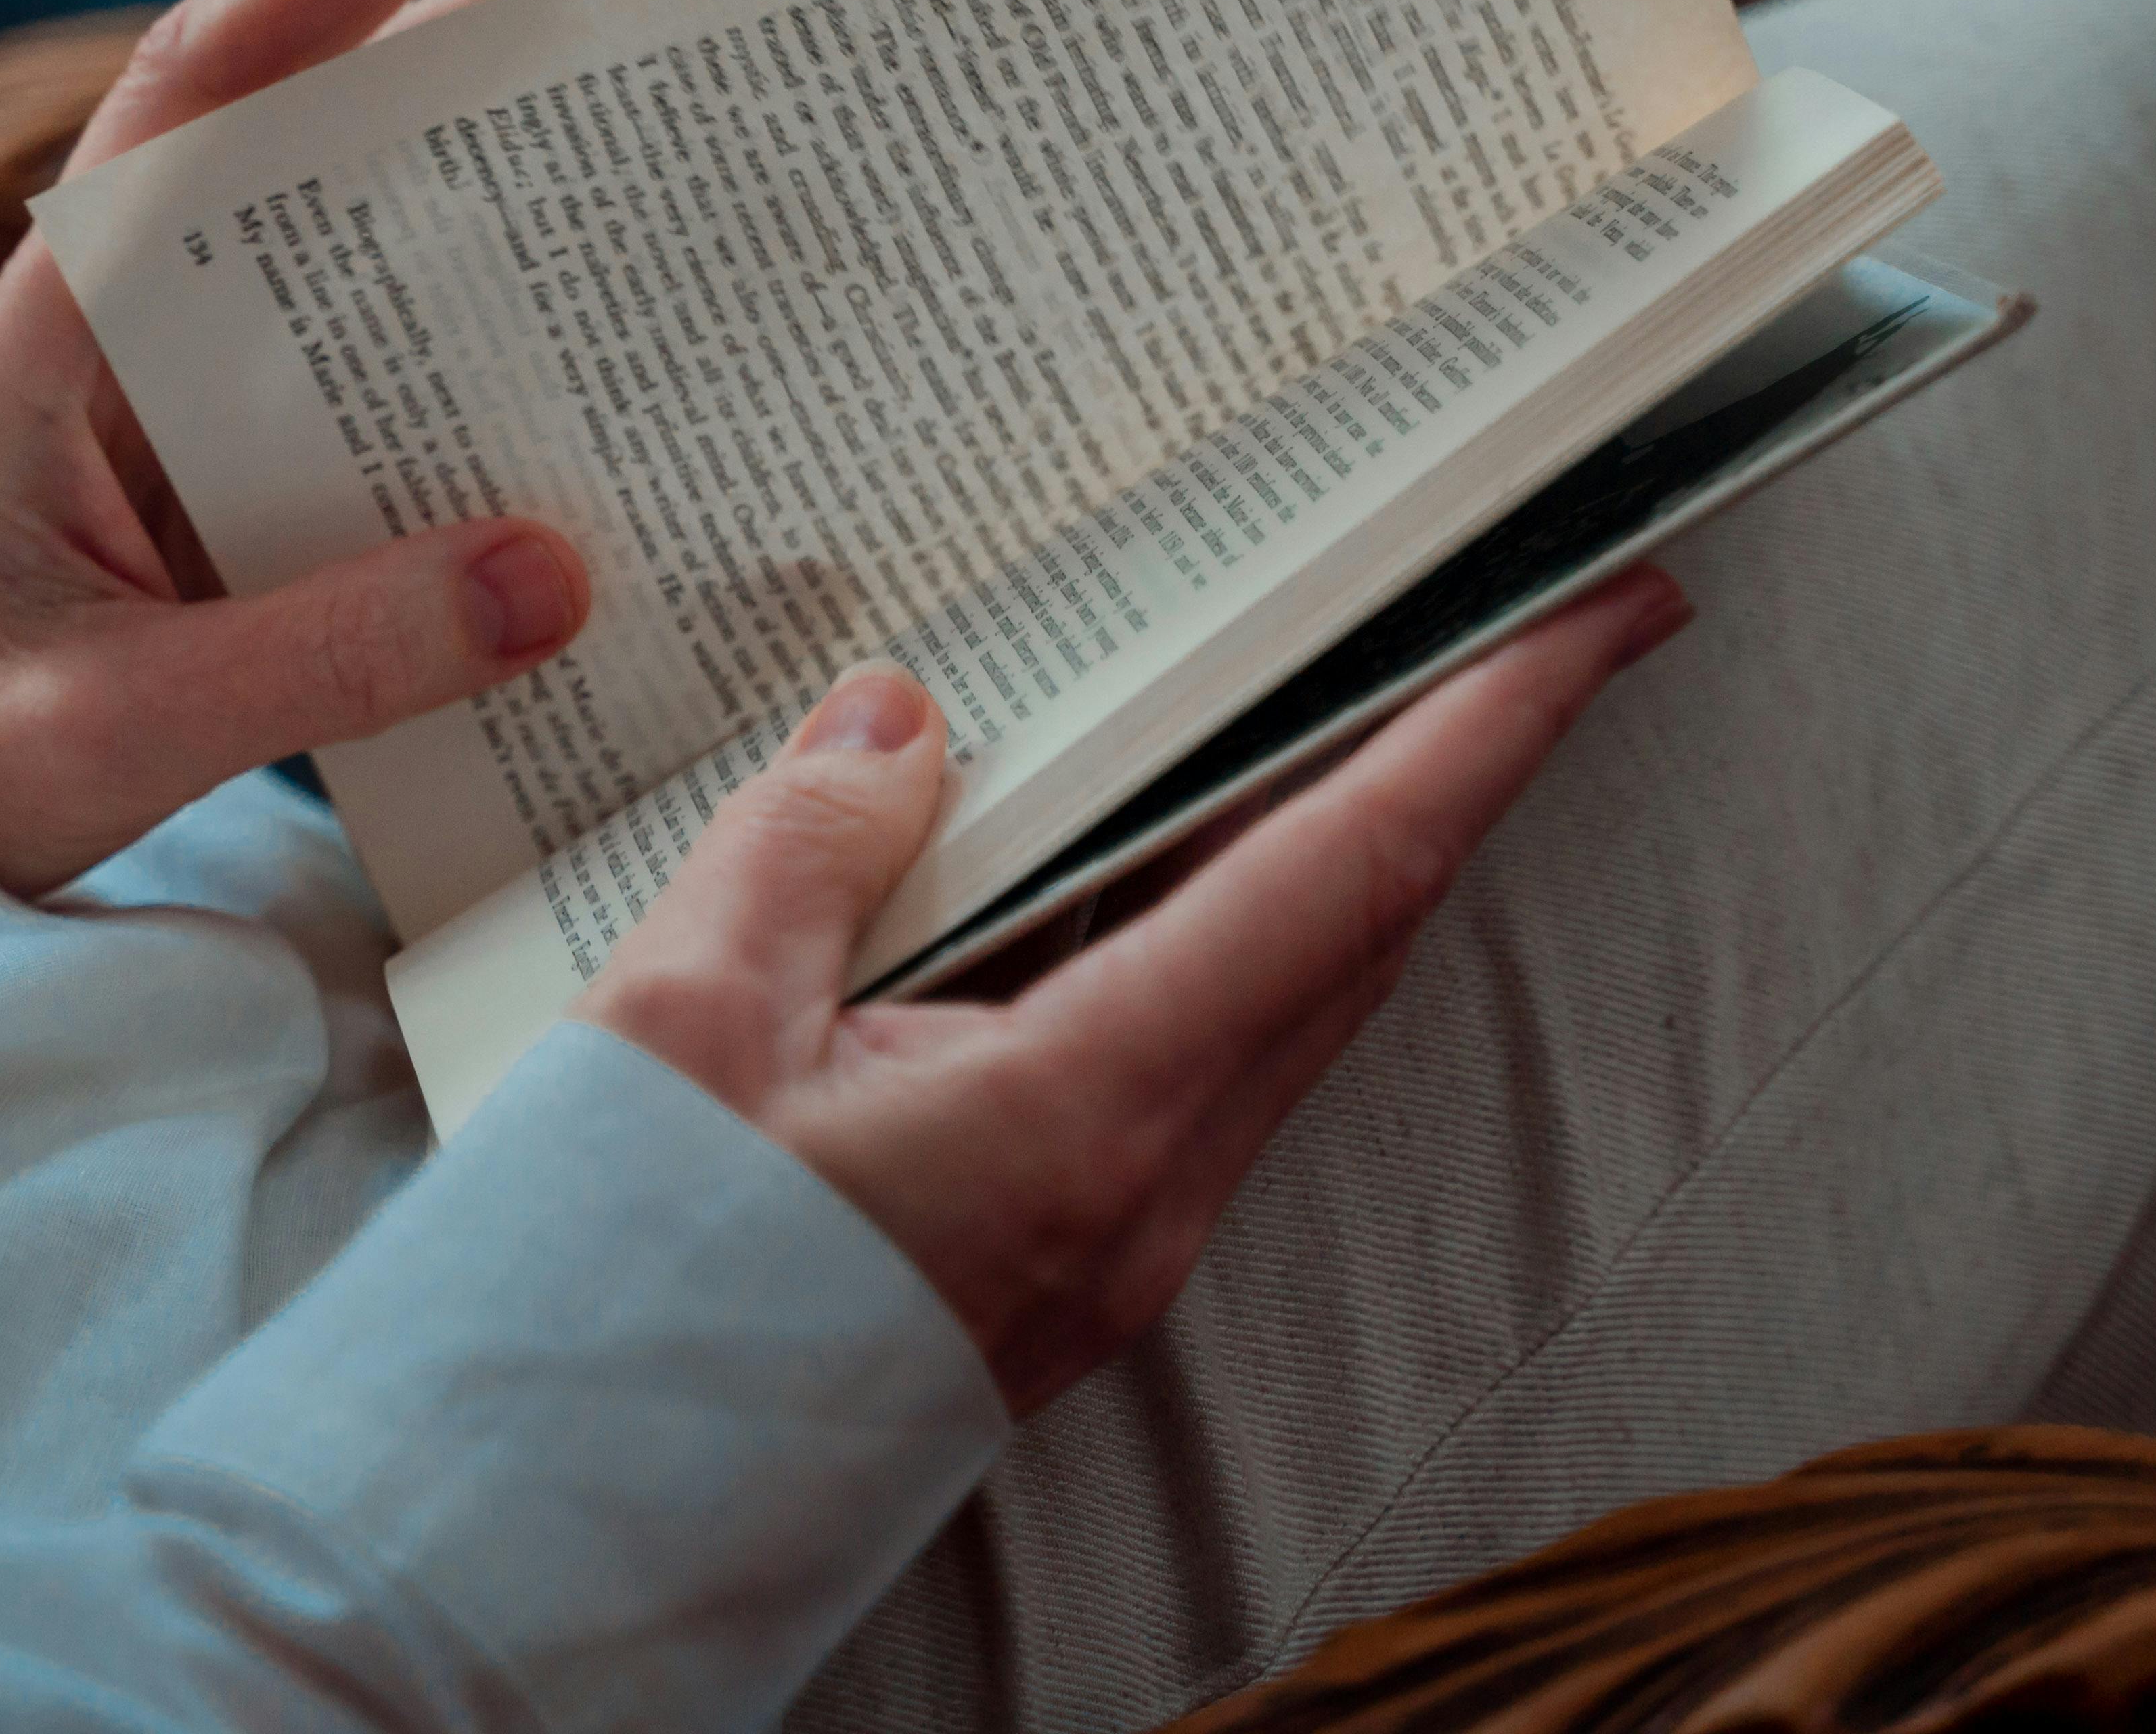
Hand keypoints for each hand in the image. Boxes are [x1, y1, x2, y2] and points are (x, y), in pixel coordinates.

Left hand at [0, 0, 768, 894]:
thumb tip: (560, 577)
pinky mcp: (259, 450)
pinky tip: (646, 283)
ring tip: (716, 25)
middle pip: (346, 97)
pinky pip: (408, 349)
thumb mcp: (106, 728)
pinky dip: (525, 296)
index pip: (210, 79)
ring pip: (390, 204)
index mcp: (68, 321)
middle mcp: (147, 305)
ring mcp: (208, 371)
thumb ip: (322, 664)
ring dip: (545, 119)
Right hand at [574, 566, 1691, 1414]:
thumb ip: (810, 843)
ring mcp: (1114, 1245)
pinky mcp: (1058, 1265)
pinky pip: (1187, 1065)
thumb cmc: (607, 1304)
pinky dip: (1211, 939)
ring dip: (1331, 853)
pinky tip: (1143, 873)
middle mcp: (1144, 1193)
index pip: (1346, 875)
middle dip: (1451, 769)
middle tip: (1508, 622)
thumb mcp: (679, 1022)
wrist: (551, 1539)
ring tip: (1333, 713)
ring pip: (1281, 1006)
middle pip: (1354, 939)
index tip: (1604, 615)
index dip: (1490, 729)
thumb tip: (902, 721)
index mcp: (1086, 1113)